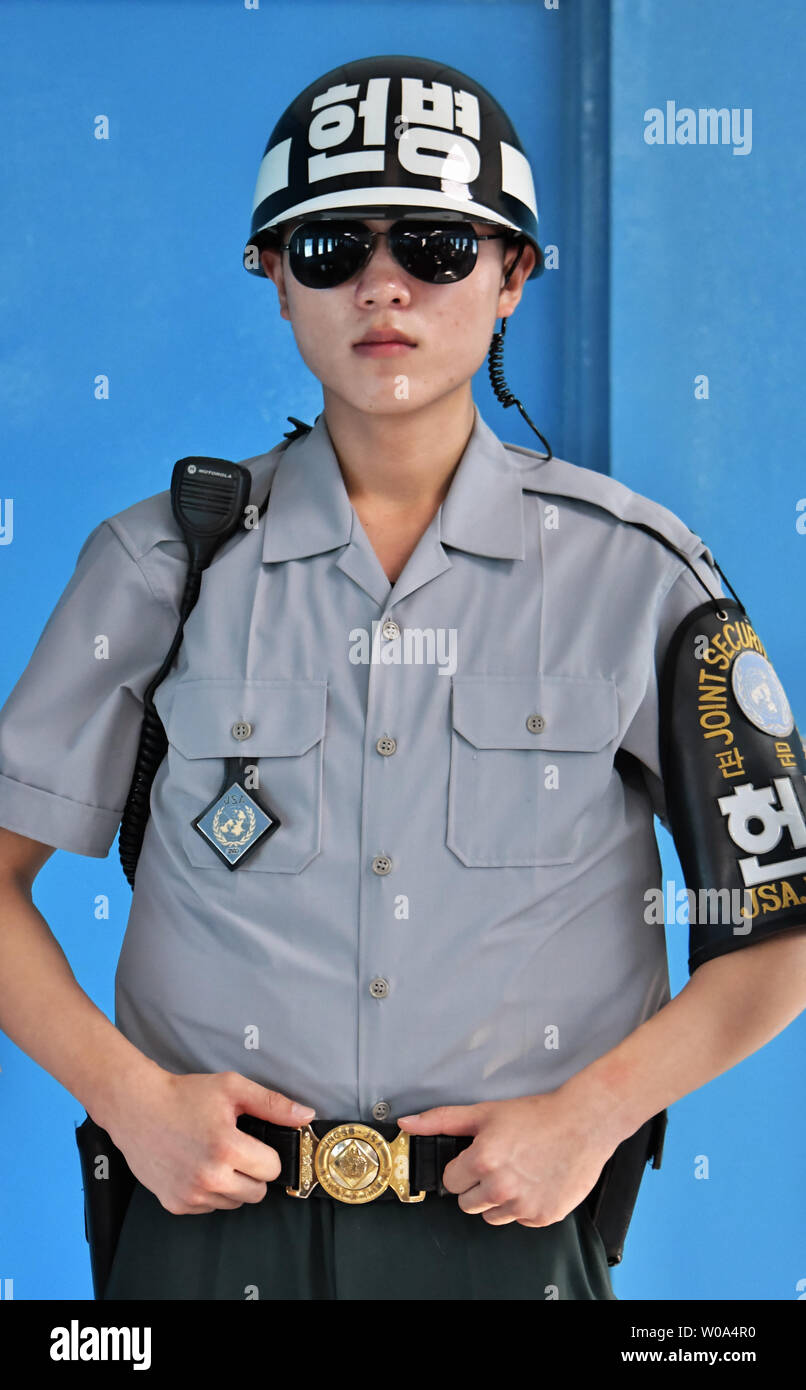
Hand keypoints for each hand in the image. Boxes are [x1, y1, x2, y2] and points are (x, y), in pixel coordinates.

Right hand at [100, 1069, 314, 1215]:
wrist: (136, 1108)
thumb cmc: (185, 1094)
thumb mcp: (232, 1088)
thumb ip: (273, 1104)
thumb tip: (306, 1116)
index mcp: (227, 1147)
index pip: (272, 1169)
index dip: (266, 1153)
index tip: (252, 1140)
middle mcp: (209, 1177)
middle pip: (258, 1193)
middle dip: (253, 1172)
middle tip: (235, 1149)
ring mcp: (191, 1194)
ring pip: (235, 1203)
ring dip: (233, 1184)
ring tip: (214, 1157)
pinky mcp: (176, 1204)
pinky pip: (210, 1207)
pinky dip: (210, 1192)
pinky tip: (196, 1167)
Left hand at [396, 1091, 617, 1226]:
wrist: (584, 1122)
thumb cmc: (537, 1115)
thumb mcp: (485, 1112)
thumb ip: (441, 1120)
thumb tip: (407, 1124)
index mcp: (483, 1160)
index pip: (450, 1182)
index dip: (462, 1167)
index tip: (477, 1157)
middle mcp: (501, 1187)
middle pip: (468, 1203)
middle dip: (477, 1185)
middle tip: (499, 1163)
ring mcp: (523, 1205)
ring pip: (492, 1216)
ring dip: (498, 1199)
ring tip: (518, 1172)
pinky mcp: (543, 1216)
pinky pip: (519, 1220)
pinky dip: (524, 1205)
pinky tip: (535, 1181)